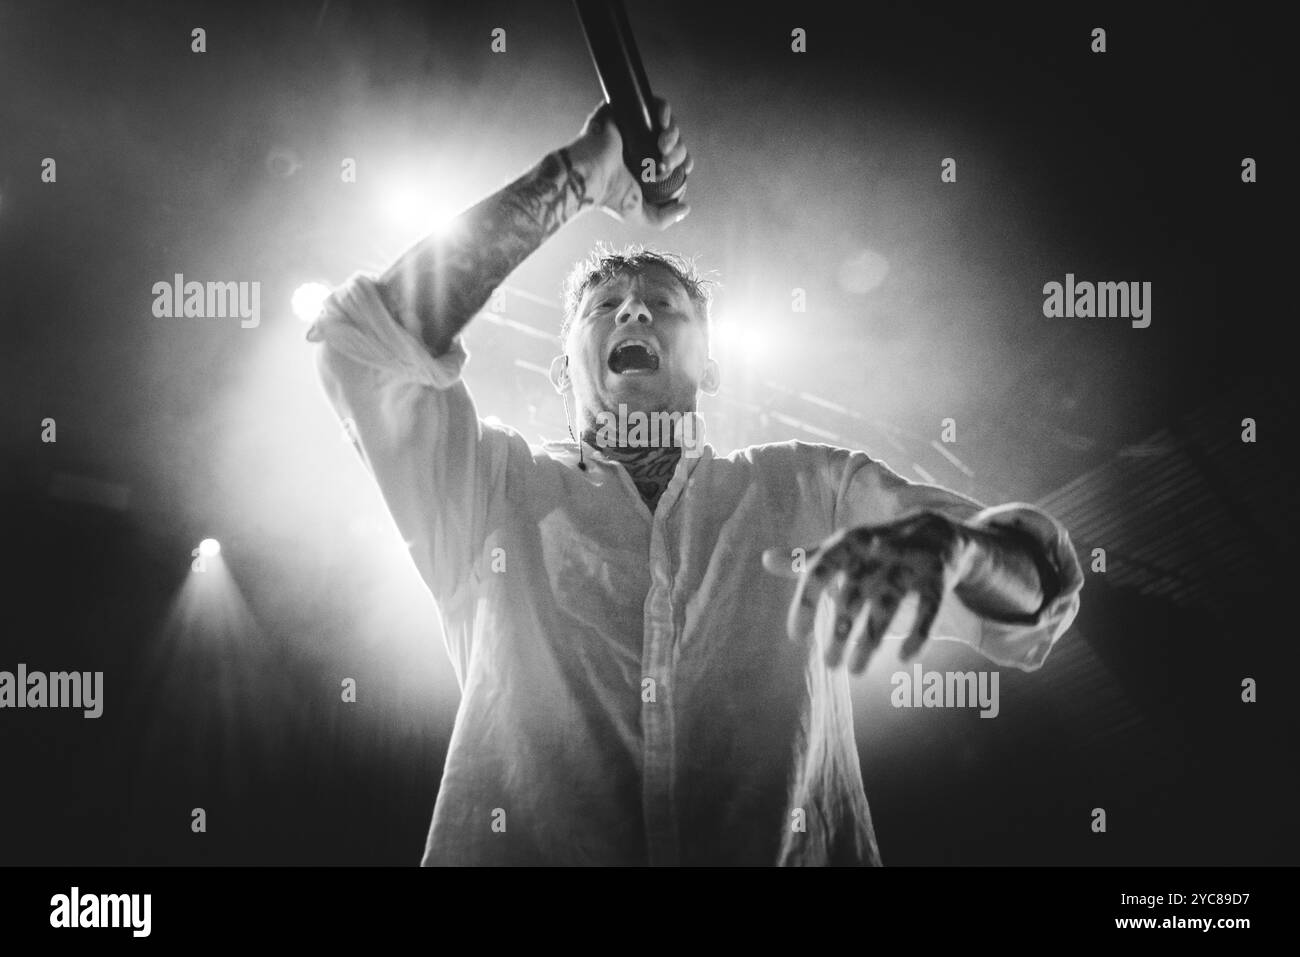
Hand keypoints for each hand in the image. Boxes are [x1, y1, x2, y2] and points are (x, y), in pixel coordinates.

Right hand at [571, 97, 692, 228]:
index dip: (685, 161)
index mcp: (647, 165)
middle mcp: (642, 144)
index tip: (685, 169)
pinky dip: (665, 111)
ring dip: (673, 136)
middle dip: (678, 153)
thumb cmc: (610, 197)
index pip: (676, 158)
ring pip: (668, 124)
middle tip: (665, 163)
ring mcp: (634, 126)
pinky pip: (655, 104)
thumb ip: (663, 218)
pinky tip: (663, 124)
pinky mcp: (626, 110)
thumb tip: (686, 208)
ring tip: (662, 148)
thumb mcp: (640, 215)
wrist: (591, 176)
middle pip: (675, 142)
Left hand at [761, 512, 975, 673]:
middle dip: (840, 633)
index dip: (806, 604)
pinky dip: (918, 634)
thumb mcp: (843, 547)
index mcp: (850, 542)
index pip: (820, 572)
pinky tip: (903, 658)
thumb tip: (765, 560)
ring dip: (869, 641)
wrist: (938, 530)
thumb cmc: (878, 546)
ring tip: (854, 670)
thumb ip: (806, 558)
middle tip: (829, 664)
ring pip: (886, 607)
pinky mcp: (938, 578)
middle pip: (853, 596)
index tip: (796, 637)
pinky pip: (929, 609)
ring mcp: (910, 564)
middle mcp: (879, 551)